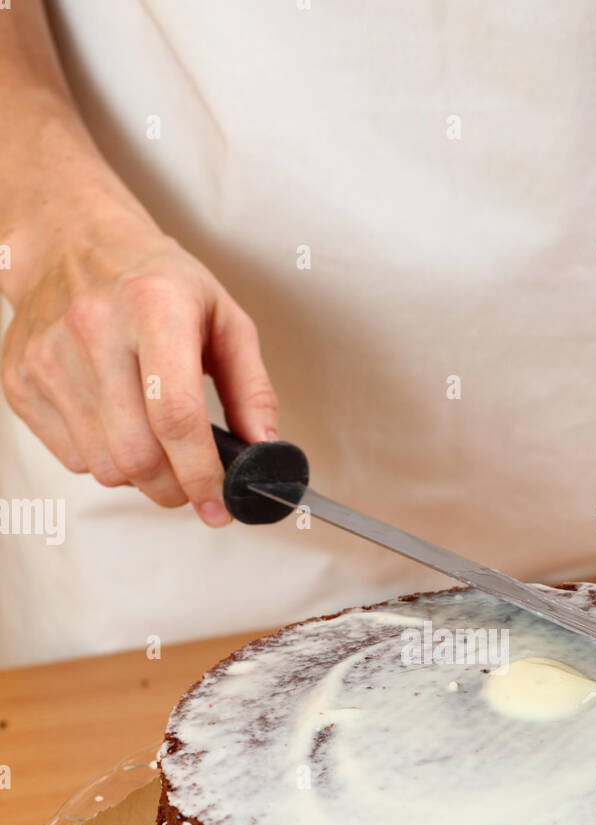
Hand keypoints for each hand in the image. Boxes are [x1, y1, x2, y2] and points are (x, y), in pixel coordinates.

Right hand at [1, 204, 277, 524]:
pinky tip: (117, 424)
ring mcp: (49, 356)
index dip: (201, 474)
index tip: (220, 504)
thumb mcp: (223, 317)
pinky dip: (104, 460)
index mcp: (153, 307)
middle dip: (175, 489)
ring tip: (156, 443)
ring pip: (104, 467)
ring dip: (140, 477)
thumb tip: (265, 452)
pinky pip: (72, 458)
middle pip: (136, 455)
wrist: (72, 242)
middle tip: (193, 483)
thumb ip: (252, 389)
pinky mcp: (20, 380)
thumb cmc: (155, 280)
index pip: (176, 416)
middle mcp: (94, 329)